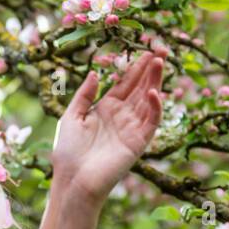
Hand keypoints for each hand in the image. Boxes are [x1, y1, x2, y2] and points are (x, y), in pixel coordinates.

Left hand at [51, 51, 165, 203]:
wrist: (73, 180)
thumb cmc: (68, 152)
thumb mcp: (71, 116)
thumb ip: (85, 95)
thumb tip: (95, 72)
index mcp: (105, 109)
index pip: (125, 84)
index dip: (135, 67)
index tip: (145, 49)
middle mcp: (121, 116)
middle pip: (140, 88)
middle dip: (150, 69)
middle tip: (160, 49)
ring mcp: (131, 128)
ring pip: (148, 101)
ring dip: (155, 82)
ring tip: (160, 62)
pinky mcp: (138, 142)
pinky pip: (151, 122)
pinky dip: (154, 107)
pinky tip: (153, 92)